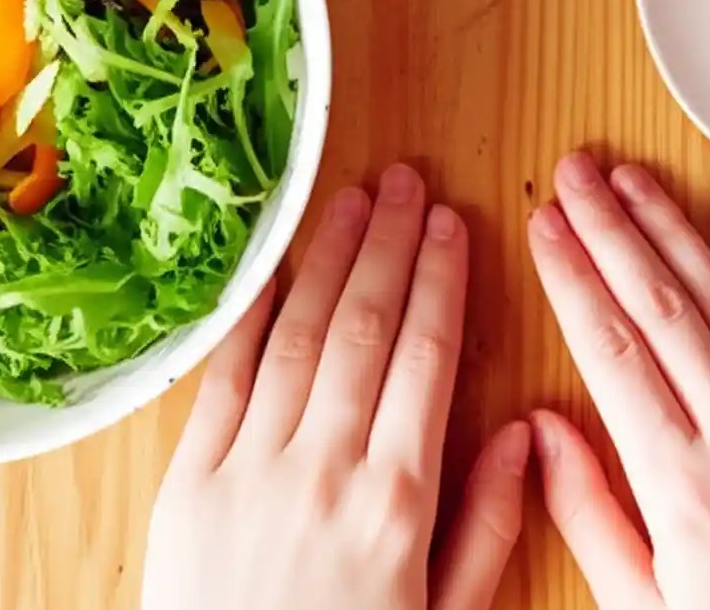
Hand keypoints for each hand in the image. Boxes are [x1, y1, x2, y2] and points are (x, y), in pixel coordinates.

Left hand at [142, 165, 529, 609]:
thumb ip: (486, 526)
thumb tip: (519, 435)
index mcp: (399, 499)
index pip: (428, 358)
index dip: (442, 281)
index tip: (453, 226)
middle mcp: (325, 466)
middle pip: (367, 329)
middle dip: (391, 246)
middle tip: (407, 182)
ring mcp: (250, 468)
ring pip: (300, 337)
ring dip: (330, 260)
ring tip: (352, 200)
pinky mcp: (190, 480)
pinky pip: (224, 378)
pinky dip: (251, 315)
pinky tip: (273, 267)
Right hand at [526, 153, 709, 609]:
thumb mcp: (646, 608)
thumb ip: (587, 513)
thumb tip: (540, 428)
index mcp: (676, 483)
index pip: (608, 347)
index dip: (569, 276)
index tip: (542, 225)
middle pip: (659, 304)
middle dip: (610, 228)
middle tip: (576, 172)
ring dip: (675, 230)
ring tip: (633, 178)